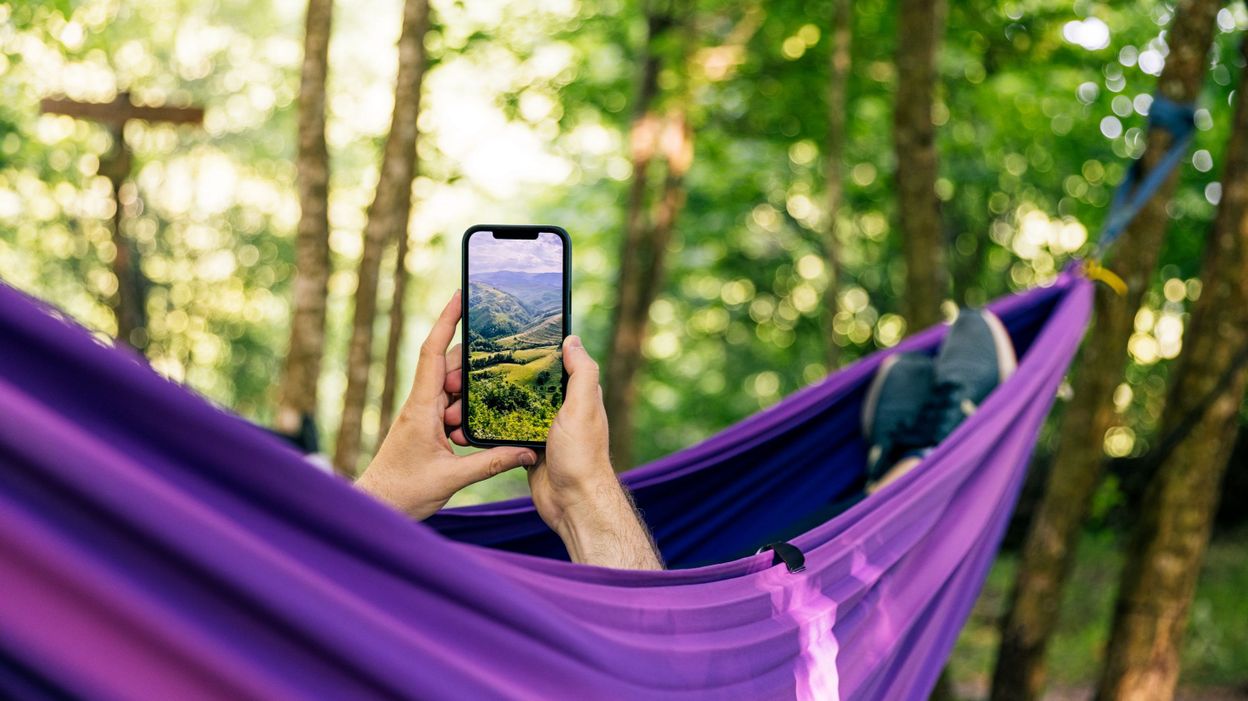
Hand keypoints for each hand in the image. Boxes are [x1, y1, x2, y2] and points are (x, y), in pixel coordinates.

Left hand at [355, 290, 536, 519]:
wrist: (378, 507)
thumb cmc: (403, 491)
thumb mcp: (452, 478)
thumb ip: (491, 463)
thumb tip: (526, 453)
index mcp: (421, 407)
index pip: (433, 352)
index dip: (446, 321)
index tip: (459, 296)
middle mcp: (420, 405)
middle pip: (449, 367)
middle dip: (472, 363)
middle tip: (499, 359)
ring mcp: (422, 417)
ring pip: (452, 390)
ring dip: (470, 394)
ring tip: (486, 403)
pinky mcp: (427, 429)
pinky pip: (450, 409)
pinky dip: (466, 412)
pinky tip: (478, 425)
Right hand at [442, 332, 661, 568]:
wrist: (572, 502)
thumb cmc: (582, 455)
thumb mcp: (583, 407)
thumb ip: (581, 373)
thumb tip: (572, 339)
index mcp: (577, 395)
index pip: (556, 363)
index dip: (536, 350)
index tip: (508, 337)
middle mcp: (561, 410)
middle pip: (529, 384)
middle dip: (505, 374)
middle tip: (473, 365)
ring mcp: (544, 430)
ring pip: (515, 406)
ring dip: (493, 401)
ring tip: (465, 391)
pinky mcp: (529, 449)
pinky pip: (507, 431)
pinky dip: (491, 426)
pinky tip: (471, 420)